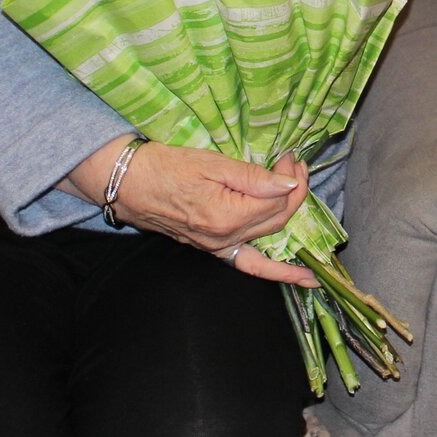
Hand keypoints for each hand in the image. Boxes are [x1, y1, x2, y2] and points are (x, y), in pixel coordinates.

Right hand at [74, 139, 317, 285]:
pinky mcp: (212, 249)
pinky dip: (277, 271)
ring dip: (291, 220)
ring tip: (307, 199)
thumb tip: (288, 185)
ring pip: (269, 239)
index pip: (277, 202)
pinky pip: (251, 264)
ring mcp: (218, 248)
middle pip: (277, 221)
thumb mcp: (213, 164)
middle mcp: (225, 239)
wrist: (129, 184)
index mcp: (227, 216)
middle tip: (295, 166)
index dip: (292, 180)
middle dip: (294, 193)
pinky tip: (302, 278)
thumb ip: (253, 178)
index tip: (291, 158)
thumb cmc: (166, 167)